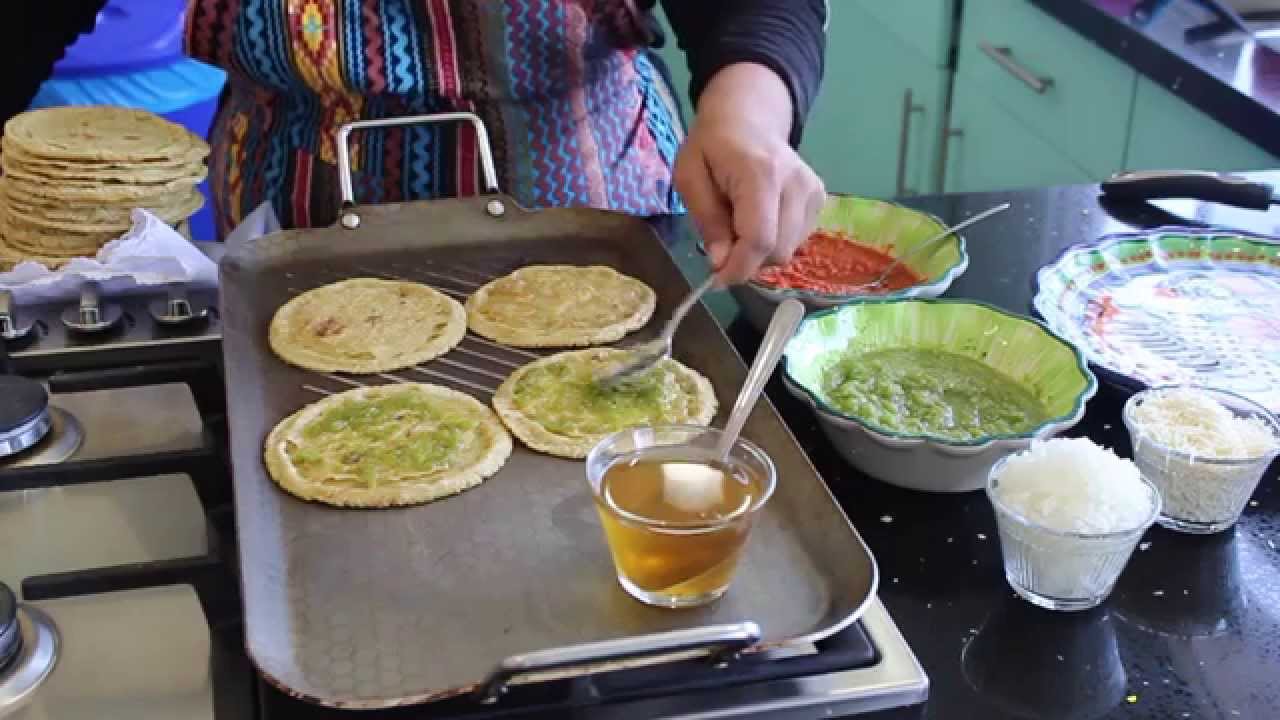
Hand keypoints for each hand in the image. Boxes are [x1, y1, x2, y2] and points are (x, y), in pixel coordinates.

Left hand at [674, 63, 824, 285]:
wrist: (749, 117)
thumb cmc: (712, 145)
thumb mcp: (690, 177)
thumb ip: (707, 220)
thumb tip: (720, 262)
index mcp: (760, 173)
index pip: (760, 238)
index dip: (738, 268)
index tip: (716, 279)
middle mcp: (796, 183)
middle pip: (777, 250)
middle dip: (746, 261)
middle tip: (722, 245)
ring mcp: (812, 191)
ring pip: (788, 250)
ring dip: (759, 252)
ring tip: (739, 224)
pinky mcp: (819, 198)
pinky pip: (796, 240)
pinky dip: (773, 241)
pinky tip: (758, 219)